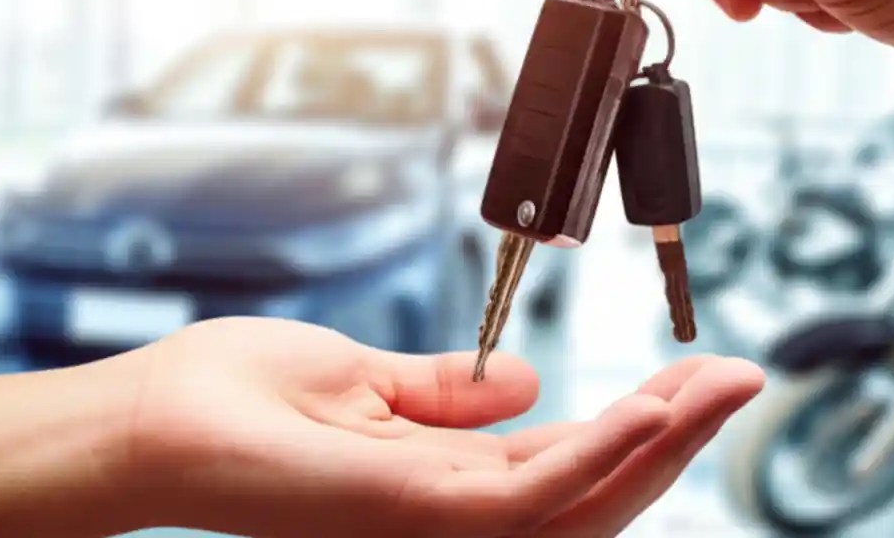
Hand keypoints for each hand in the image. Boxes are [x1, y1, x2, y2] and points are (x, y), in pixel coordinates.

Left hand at [120, 318, 763, 536]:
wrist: (151, 422)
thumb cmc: (237, 401)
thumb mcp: (368, 378)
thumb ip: (449, 391)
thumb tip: (527, 379)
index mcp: (452, 476)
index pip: (574, 458)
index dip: (645, 421)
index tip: (699, 371)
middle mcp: (459, 511)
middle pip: (598, 488)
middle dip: (678, 435)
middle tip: (741, 376)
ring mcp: (442, 523)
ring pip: (585, 501)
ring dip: (662, 444)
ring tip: (719, 388)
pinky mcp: (418, 515)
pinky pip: (532, 496)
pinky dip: (602, 458)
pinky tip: (653, 411)